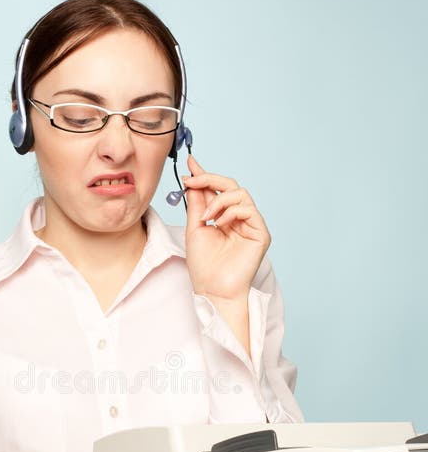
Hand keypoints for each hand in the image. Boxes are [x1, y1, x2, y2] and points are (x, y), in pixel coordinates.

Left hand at [182, 155, 270, 300]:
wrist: (213, 289)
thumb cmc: (204, 265)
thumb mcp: (195, 227)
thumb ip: (197, 203)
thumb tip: (192, 177)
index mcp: (222, 217)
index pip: (216, 190)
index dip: (204, 175)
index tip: (190, 163)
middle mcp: (238, 219)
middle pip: (230, 186)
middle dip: (210, 179)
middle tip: (192, 179)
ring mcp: (251, 225)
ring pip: (240, 194)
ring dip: (219, 200)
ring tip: (206, 217)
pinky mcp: (261, 233)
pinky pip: (249, 209)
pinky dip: (231, 212)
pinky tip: (219, 224)